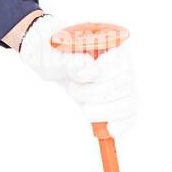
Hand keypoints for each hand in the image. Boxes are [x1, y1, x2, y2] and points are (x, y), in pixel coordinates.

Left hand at [18, 14, 137, 136]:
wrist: (42, 55)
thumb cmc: (48, 48)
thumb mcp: (52, 52)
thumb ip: (70, 61)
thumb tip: (88, 70)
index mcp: (107, 41)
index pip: (119, 63)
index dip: (102, 75)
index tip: (79, 77)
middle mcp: (118, 60)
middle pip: (125, 85)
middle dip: (98, 95)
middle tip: (74, 91)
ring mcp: (117, 80)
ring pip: (129, 102)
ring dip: (106, 112)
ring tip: (85, 109)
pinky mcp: (112, 97)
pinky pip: (127, 114)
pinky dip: (121, 124)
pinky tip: (109, 131)